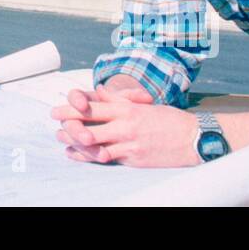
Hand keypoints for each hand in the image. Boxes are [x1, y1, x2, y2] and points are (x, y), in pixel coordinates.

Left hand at [51, 86, 201, 166]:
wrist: (193, 137)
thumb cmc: (170, 120)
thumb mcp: (143, 104)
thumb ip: (120, 99)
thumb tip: (101, 91)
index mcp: (127, 107)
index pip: (93, 105)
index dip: (71, 108)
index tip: (58, 110)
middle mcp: (125, 123)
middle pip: (88, 122)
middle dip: (68, 124)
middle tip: (55, 125)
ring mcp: (129, 142)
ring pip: (94, 142)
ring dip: (76, 142)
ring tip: (63, 141)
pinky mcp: (134, 158)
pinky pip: (107, 158)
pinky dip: (91, 157)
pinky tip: (80, 156)